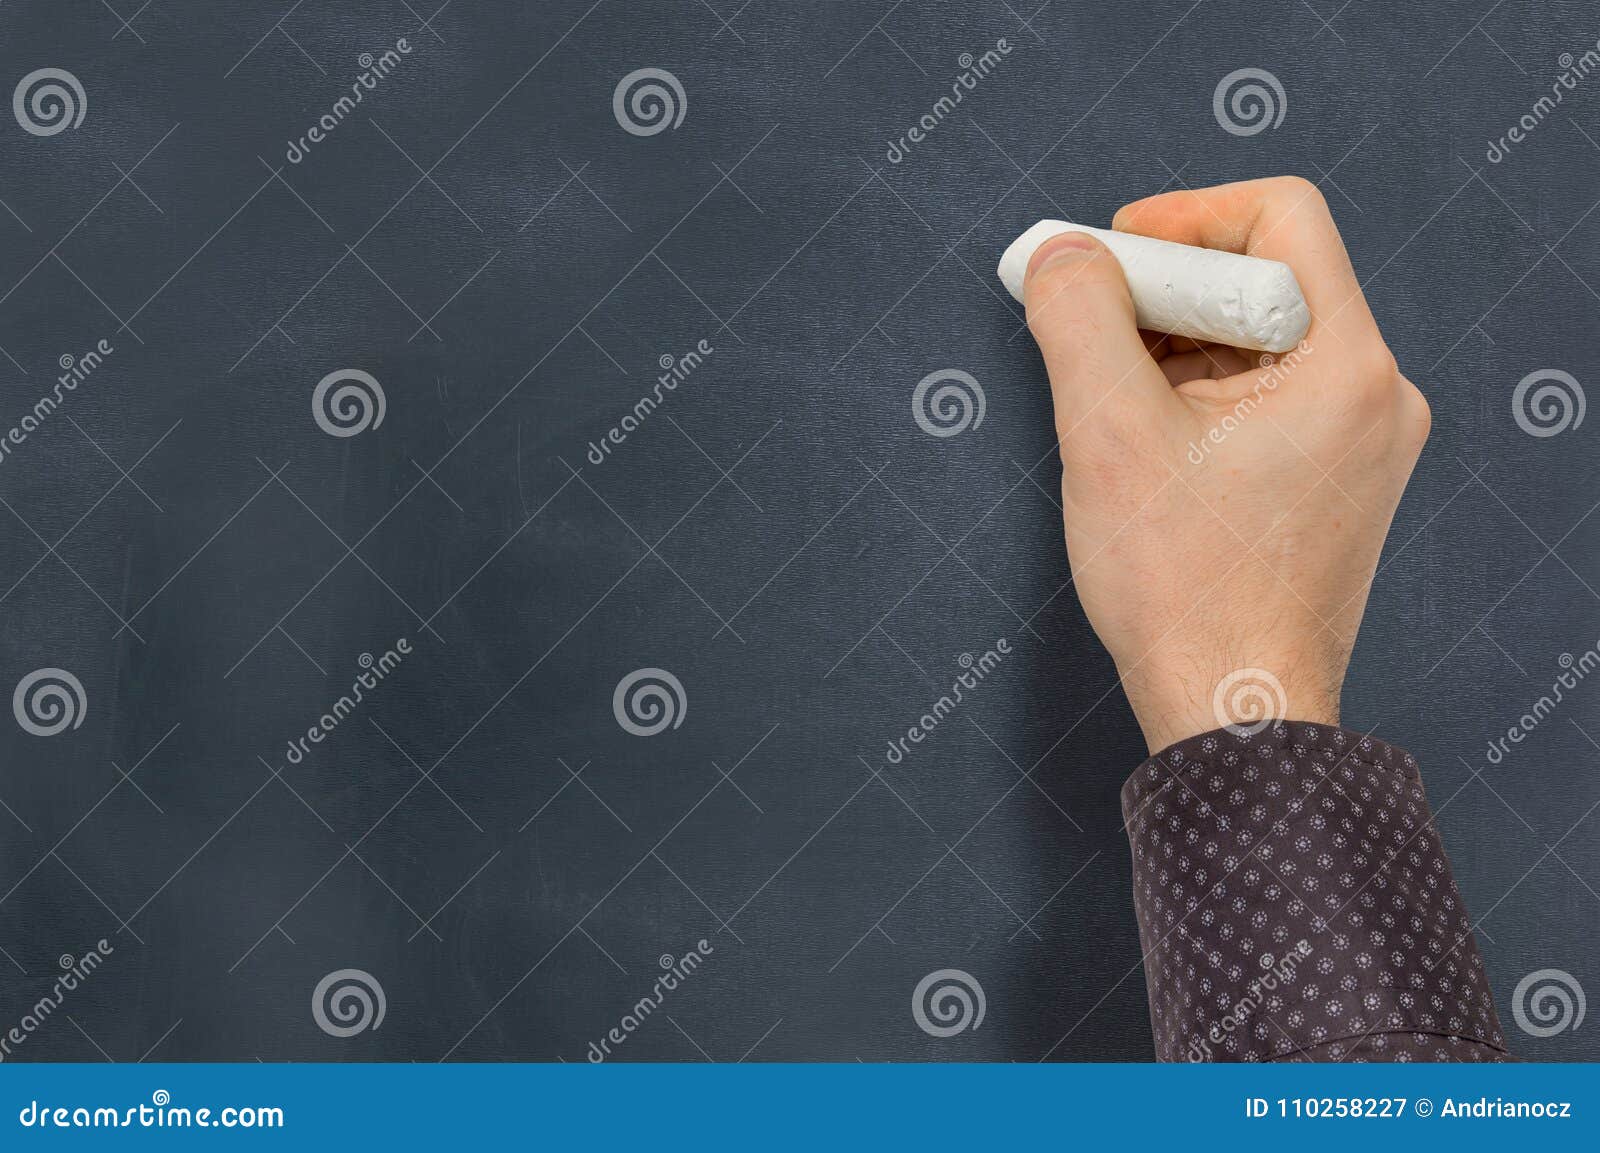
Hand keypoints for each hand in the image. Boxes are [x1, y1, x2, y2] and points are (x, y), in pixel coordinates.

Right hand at [1022, 177, 1430, 752]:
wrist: (1234, 714)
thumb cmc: (1186, 593)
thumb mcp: (1108, 435)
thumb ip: (1078, 318)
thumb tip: (1061, 255)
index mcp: (1349, 365)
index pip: (1282, 216)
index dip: (1184, 215)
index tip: (1110, 252)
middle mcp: (1376, 395)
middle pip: (1266, 280)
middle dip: (1163, 291)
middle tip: (1086, 324)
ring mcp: (1361, 444)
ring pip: (1259, 344)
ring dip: (1173, 348)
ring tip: (1106, 400)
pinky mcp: (1334, 484)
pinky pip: (1265, 399)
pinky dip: (1197, 396)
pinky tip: (1141, 440)